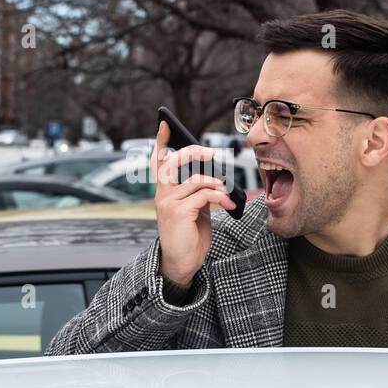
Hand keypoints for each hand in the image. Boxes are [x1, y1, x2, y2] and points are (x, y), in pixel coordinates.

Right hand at [154, 120, 235, 286]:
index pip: (159, 162)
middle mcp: (162, 195)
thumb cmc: (189, 237)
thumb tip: (215, 178)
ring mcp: (168, 203)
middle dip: (194, 152)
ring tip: (228, 191)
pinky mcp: (178, 213)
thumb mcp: (194, 210)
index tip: (165, 123)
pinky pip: (204, 195)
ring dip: (218, 183)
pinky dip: (220, 197)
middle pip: (174, 162)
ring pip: (196, 179)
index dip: (162, 142)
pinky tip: (228, 204)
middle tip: (211, 153)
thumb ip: (198, 193)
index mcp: (165, 192)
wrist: (182, 264)